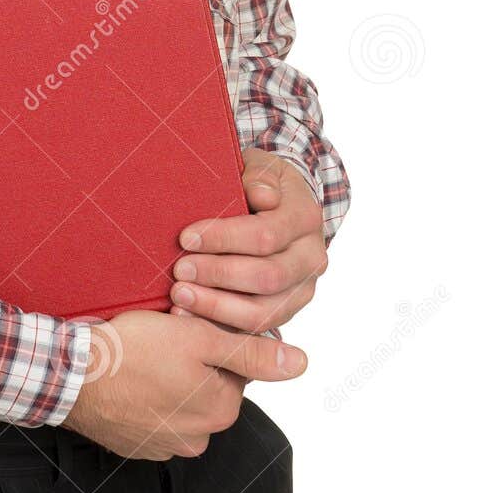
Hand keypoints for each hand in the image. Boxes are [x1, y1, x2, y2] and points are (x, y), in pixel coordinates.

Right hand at [60, 308, 306, 460]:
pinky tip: (128, 377)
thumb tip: (302, 363)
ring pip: (180, 400)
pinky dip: (144, 396)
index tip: (185, 324)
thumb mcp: (198, 338)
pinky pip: (152, 416)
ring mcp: (165, 446)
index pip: (235, 366)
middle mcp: (200, 437)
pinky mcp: (136, 446)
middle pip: (208, 386)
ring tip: (141, 356)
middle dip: (191, 360)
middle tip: (162, 337)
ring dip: (168, 379)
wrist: (69, 377)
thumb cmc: (132, 352)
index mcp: (222, 410)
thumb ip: (252, 351)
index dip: (212, 337)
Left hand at [168, 149, 328, 334]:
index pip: (265, 235)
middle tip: (179, 269)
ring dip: (217, 306)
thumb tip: (260, 194)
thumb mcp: (259, 164)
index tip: (186, 238)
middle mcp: (312, 257)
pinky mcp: (286, 309)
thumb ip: (258, 174)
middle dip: (218, 274)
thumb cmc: (260, 183)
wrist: (279, 204)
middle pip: (267, 276)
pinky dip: (220, 325)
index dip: (223, 238)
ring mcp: (302, 289)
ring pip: (263, 311)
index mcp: (305, 217)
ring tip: (180, 296)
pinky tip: (188, 316)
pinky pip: (255, 327)